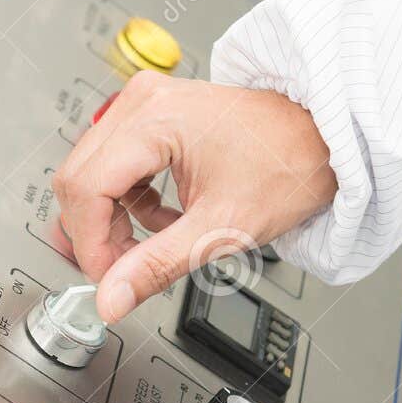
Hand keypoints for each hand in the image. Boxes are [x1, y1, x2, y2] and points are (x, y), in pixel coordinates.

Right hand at [52, 71, 334, 322]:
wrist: (322, 139)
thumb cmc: (287, 166)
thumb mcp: (220, 229)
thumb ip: (157, 266)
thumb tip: (111, 299)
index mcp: (154, 119)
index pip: (86, 188)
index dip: (90, 244)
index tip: (107, 279)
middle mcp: (142, 103)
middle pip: (78, 179)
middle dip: (96, 235)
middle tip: (122, 272)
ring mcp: (145, 107)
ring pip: (92, 175)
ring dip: (113, 221)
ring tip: (155, 243)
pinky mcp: (152, 119)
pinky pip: (115, 168)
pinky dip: (129, 204)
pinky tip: (163, 220)